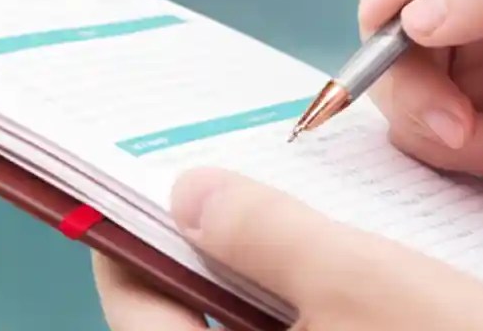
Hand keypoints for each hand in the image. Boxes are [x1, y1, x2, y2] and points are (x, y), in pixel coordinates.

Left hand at [93, 167, 482, 329]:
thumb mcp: (358, 283)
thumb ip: (262, 235)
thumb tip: (189, 194)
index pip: (137, 302)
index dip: (124, 234)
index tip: (126, 174)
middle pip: (191, 308)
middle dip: (200, 236)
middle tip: (206, 167)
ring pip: (252, 319)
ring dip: (258, 260)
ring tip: (273, 192)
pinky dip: (306, 291)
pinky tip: (338, 243)